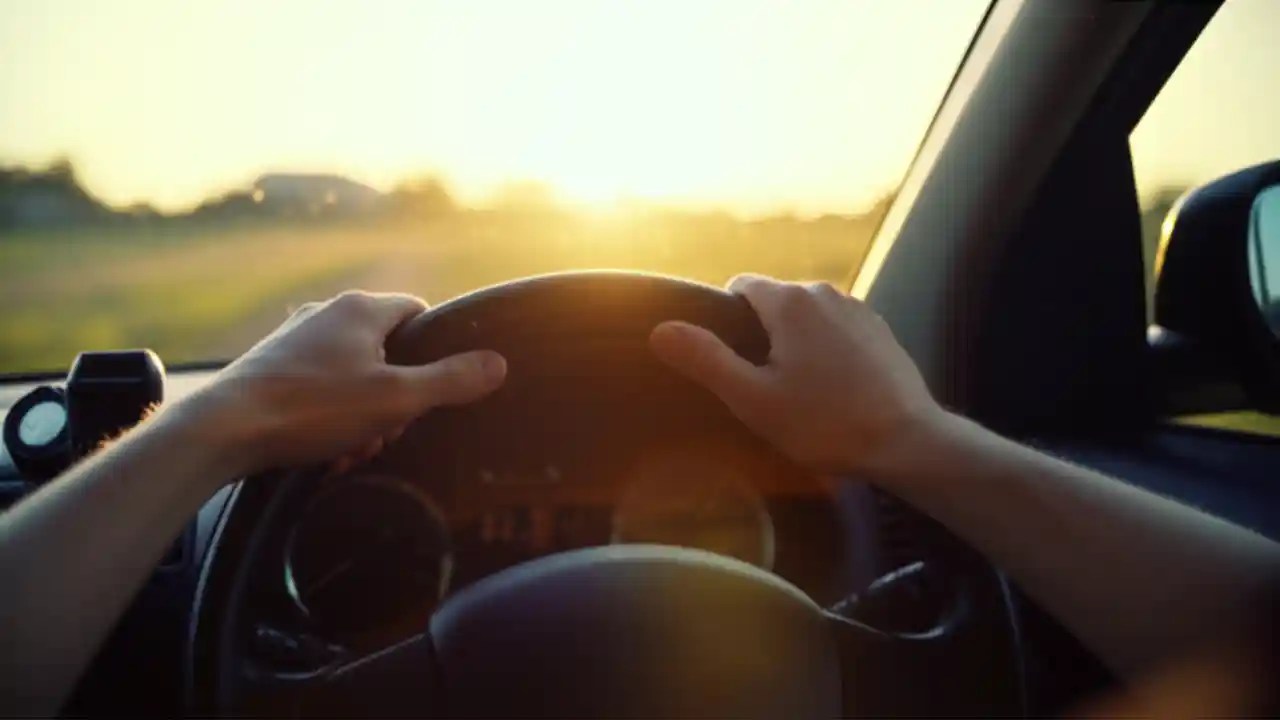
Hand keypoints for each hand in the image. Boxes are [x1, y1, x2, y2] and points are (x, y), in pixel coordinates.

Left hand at [176, 291, 506, 479]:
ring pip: (353, 373)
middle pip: (386, 348)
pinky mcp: (271, 368)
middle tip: (391, 431)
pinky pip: (320, 388)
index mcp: (360, 309)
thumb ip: (451, 381)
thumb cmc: (311, 408)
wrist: (221, 430)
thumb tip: (498, 363)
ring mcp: (295, 340)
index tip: (436, 388)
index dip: (436, 350)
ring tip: (355, 448)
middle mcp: (327, 314)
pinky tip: (326, 450)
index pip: (419, 312)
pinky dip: (332, 417)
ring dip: (364, 413)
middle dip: (397, 394)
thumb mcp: (396, 399)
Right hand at [649, 275, 943, 473]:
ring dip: (793, 343)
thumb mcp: (753, 399)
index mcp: (790, 300)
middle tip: (758, 386)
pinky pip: (835, 331)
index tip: (727, 363)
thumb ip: (706, 360)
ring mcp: (858, 309)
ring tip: (796, 392)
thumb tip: (661, 329)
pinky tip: (830, 391)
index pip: (740, 285)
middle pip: (774, 302)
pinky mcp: (881, 332)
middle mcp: (825, 291)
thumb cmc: (824, 423)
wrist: (908, 442)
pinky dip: (824, 351)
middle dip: (759, 334)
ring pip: (807, 317)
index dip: (724, 320)